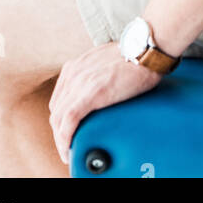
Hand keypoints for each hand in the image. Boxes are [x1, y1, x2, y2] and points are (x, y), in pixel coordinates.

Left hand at [49, 42, 161, 164]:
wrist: (145, 50)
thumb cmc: (133, 56)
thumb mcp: (105, 62)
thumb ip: (96, 74)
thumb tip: (102, 90)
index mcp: (75, 66)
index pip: (59, 100)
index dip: (60, 119)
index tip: (67, 131)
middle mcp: (73, 73)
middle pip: (56, 111)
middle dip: (59, 131)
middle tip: (69, 145)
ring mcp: (80, 83)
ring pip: (59, 119)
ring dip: (61, 139)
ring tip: (69, 152)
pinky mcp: (90, 94)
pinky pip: (69, 121)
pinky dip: (65, 138)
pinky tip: (69, 148)